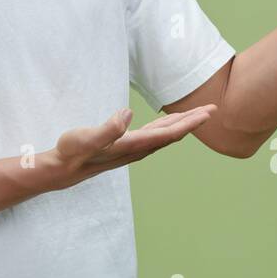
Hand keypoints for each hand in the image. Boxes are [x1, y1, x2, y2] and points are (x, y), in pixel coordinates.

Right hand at [45, 104, 217, 188]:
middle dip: (193, 121)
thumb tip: (128, 114)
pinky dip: (166, 126)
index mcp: (132, 145)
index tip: (208, 113)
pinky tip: (168, 122)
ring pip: (164, 135)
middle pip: (172, 134)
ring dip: (182, 124)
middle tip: (213, 108)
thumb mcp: (87, 138)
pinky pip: (153, 135)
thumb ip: (108, 128)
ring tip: (197, 113)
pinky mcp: (124, 144)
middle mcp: (137, 148)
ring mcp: (131, 148)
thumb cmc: (73, 151)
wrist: (62, 168)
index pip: (168, 134)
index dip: (189, 123)